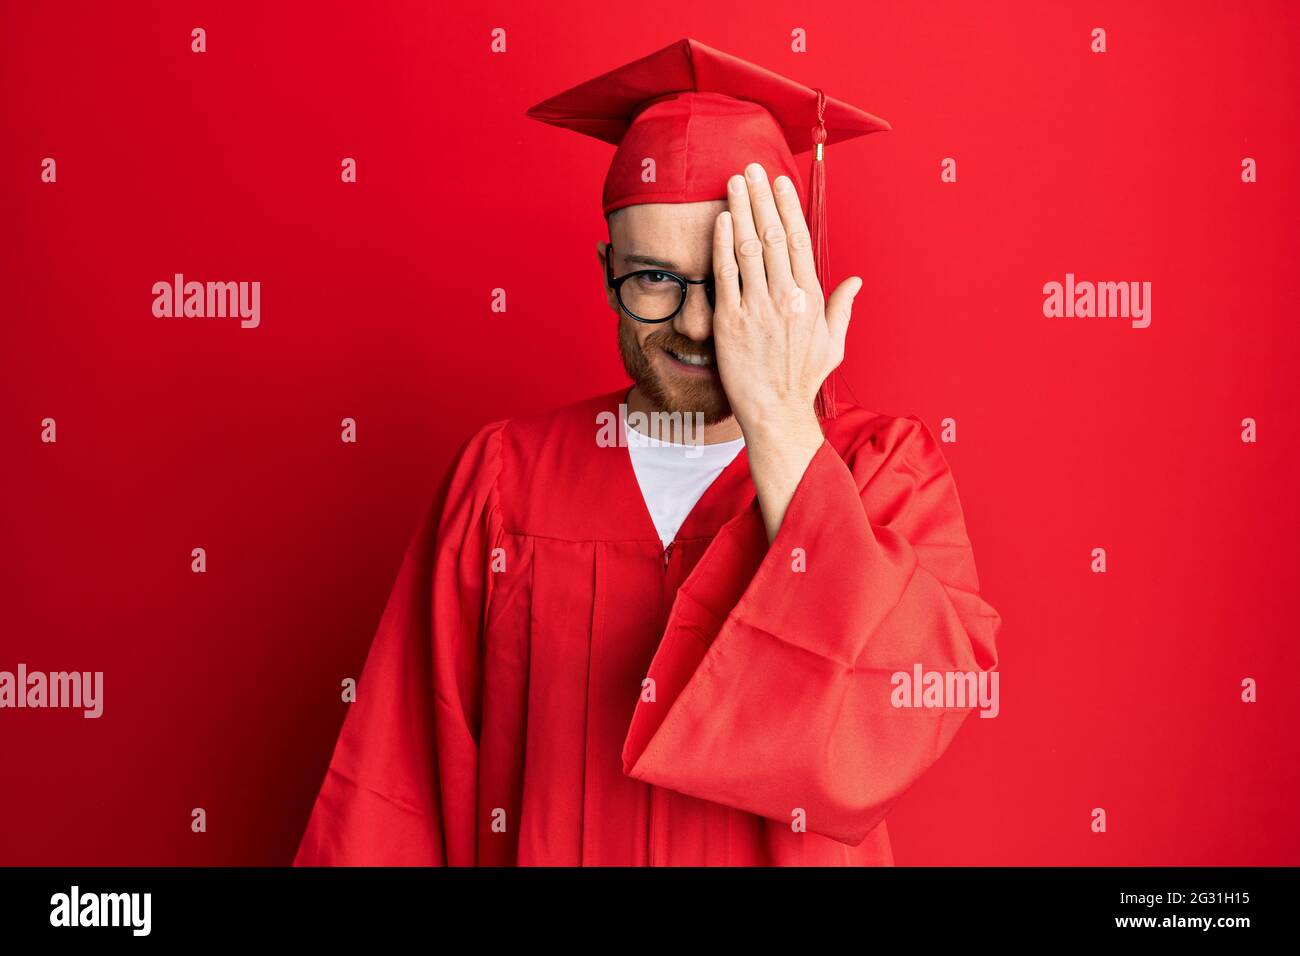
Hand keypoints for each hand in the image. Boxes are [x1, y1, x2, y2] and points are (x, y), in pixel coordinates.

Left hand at [711, 162, 862, 437]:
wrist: (776, 413)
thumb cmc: (802, 379)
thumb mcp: (832, 343)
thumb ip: (841, 307)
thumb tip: (855, 281)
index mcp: (810, 298)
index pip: (799, 241)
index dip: (788, 207)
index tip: (780, 182)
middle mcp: (784, 298)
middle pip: (773, 236)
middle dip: (761, 198)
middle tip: (752, 168)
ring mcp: (756, 309)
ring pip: (749, 249)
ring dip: (741, 210)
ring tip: (734, 182)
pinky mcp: (730, 322)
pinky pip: (725, 275)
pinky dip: (722, 245)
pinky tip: (721, 220)